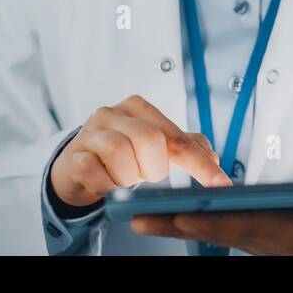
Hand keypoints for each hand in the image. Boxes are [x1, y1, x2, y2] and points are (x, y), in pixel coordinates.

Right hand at [49, 95, 230, 207]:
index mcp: (139, 108)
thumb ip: (185, 148)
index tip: (219, 183)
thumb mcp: (154, 147)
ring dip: (129, 177)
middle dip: (155, 168)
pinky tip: (108, 185)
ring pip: (120, 154)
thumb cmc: (122, 154)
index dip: (200, 163)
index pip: (177, 137)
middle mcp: (114, 113)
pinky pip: (94, 171)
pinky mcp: (73, 155)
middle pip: (150, 139)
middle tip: (148, 175)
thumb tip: (214, 157)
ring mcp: (90, 132)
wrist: (77, 166)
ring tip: (126, 179)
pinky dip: (107, 185)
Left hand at [131, 205, 292, 254]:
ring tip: (137, 215)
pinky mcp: (252, 232)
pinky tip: (166, 214)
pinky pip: (214, 225)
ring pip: (207, 227)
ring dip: (173, 222)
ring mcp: (254, 236)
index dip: (213, 221)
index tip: (184, 216)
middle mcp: (261, 237)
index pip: (243, 227)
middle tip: (135, 217)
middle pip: (211, 228)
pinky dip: (188, 219)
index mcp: (284, 234)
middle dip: (174, 223)